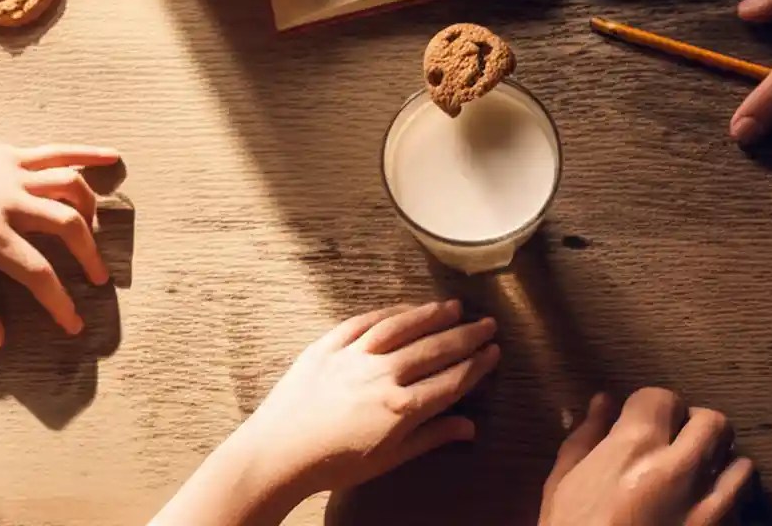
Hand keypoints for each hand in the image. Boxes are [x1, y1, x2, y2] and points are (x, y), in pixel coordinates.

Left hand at [0, 124, 119, 349]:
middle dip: (90, 254)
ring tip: (93, 230)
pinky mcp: (22, 156)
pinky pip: (61, 153)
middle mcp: (12, 203)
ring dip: (90, 209)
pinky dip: (89, 154)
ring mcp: (20, 176)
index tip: (74, 323)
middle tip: (98, 277)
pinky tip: (113, 158)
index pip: (36, 272)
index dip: (60, 302)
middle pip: (67, 225)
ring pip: (70, 187)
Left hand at [239, 301, 499, 493]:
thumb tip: (470, 428)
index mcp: (400, 408)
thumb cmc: (334, 464)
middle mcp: (382, 376)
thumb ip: (430, 438)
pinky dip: (390, 313)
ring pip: (401, 327)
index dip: (477, 365)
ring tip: (453, 307)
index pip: (451, 380)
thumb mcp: (388, 459)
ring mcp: (353, 356)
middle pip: (434, 349)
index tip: (494, 351)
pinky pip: (364, 322)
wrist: (277, 454)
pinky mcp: (327, 346)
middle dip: (466, 335)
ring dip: (431, 315)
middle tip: (488, 323)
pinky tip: (406, 308)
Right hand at [539, 389, 753, 525]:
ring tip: (699, 482)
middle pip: (714, 422)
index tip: (644, 426)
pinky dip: (731, 505)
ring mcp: (710, 508)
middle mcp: (680, 469)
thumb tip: (602, 402)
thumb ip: (585, 438)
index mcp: (634, 447)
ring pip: (742, 464)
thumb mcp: (562, 486)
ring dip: (722, 468)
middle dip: (696, 430)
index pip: (663, 397)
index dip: (652, 410)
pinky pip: (743, 508)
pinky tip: (705, 514)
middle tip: (678, 448)